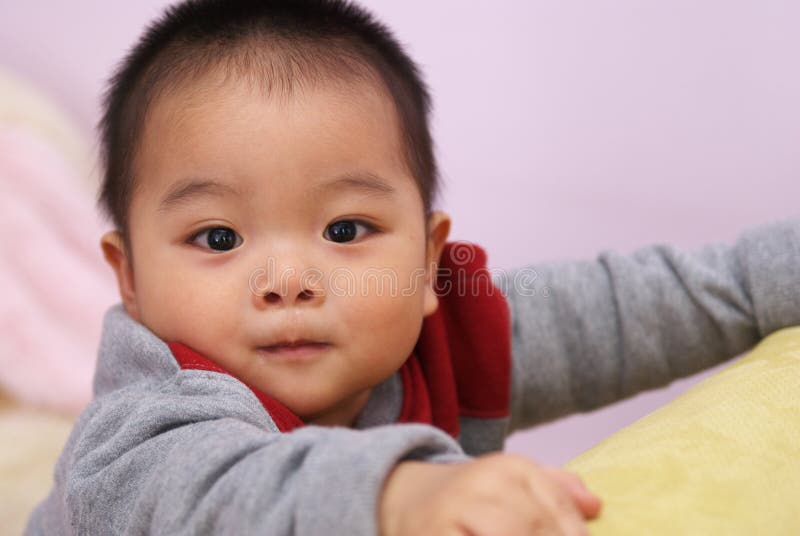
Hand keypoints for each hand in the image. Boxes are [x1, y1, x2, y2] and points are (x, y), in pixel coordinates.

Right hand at [378, 453, 601, 535]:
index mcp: (510, 468)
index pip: (560, 509)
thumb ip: (555, 490)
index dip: (575, 535)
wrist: (400, 497)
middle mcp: (484, 483)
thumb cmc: (467, 500)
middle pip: (539, 529)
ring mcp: (456, 511)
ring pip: (510, 535)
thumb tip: (594, 505)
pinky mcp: (433, 535)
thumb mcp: (510, 484)